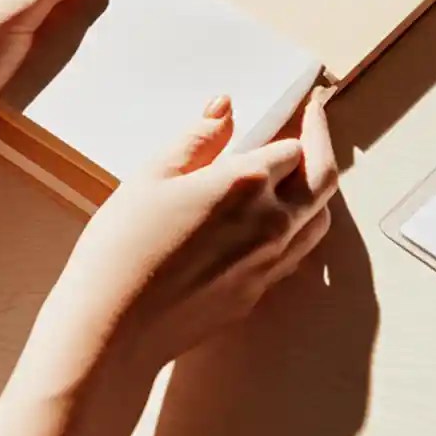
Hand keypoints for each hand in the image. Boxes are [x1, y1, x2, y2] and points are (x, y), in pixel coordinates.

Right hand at [89, 91, 339, 363]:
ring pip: (318, 219)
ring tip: (299, 173)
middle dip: (322, 144)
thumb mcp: (152, 177)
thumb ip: (197, 139)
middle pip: (322, 178)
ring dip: (316, 190)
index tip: (299, 108)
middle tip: (315, 122)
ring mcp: (269, 262)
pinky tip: (273, 220)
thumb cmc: (122, 248)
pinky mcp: (258, 292)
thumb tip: (225, 108)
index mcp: (245, 185)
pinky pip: (295, 252)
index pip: (292, 147)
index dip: (296, 124)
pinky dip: (297, 226)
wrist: (113, 327)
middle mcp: (270, 222)